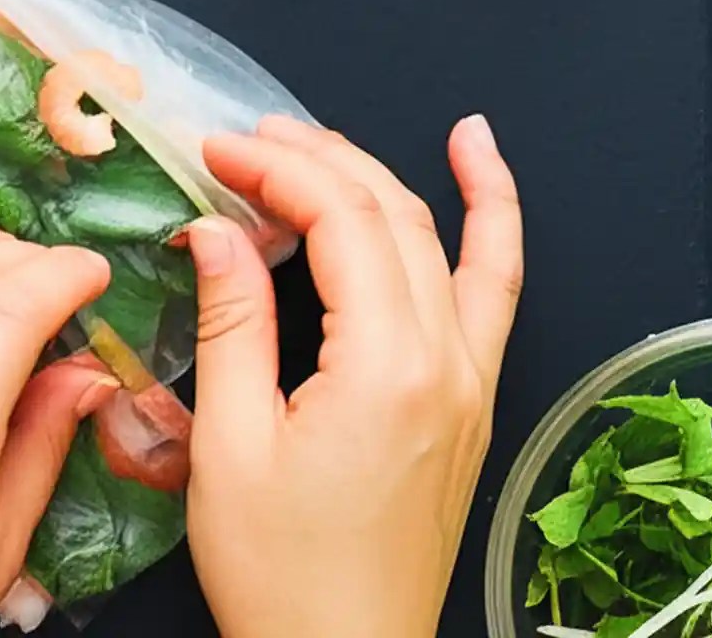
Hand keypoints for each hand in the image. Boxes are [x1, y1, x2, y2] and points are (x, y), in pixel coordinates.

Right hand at [185, 115, 522, 637]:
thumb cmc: (281, 572)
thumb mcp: (231, 446)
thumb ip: (233, 323)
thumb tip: (218, 231)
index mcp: (386, 369)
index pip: (340, 221)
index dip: (275, 169)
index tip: (217, 151)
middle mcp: (447, 362)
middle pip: (391, 216)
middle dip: (314, 160)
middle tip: (246, 142)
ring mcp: (471, 378)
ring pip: (439, 238)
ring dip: (379, 174)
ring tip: (318, 138)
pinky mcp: (471, 398)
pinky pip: (494, 283)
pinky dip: (492, 214)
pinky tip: (478, 159)